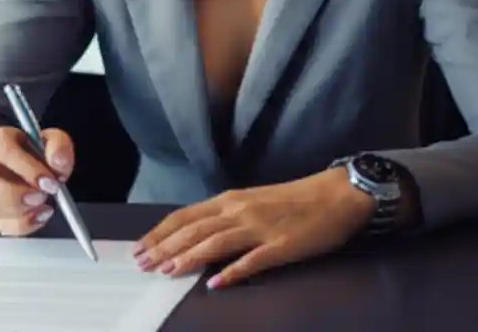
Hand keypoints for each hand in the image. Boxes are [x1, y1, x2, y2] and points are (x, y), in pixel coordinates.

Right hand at [0, 125, 74, 235]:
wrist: (15, 169)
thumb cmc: (31, 154)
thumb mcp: (50, 141)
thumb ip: (58, 146)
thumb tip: (58, 163)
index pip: (2, 148)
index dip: (27, 167)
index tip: (50, 182)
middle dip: (16, 195)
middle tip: (43, 198)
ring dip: (20, 212)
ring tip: (44, 207)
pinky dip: (22, 225)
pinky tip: (39, 217)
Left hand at [133, 167, 374, 288]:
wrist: (336, 195)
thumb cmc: (294, 199)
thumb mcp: (252, 201)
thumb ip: (225, 217)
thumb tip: (196, 236)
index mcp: (230, 200)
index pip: (185, 216)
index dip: (160, 233)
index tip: (140, 248)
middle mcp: (239, 211)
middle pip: (194, 229)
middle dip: (165, 247)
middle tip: (142, 264)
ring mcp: (260, 229)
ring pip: (215, 242)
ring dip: (188, 257)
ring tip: (167, 272)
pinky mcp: (281, 246)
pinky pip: (252, 261)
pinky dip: (231, 272)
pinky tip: (214, 283)